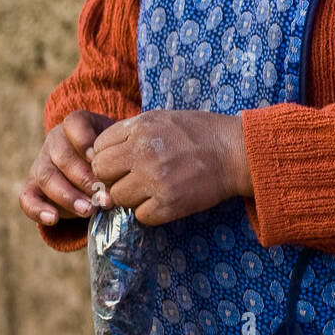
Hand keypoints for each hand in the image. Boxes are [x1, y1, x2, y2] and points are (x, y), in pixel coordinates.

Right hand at [19, 109, 117, 226]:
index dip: (85, 141)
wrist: (96, 168)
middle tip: (105, 198)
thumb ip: (117, 154)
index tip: (99, 159)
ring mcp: (41, 163)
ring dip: (68, 197)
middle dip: (85, 180)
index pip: (75, 124)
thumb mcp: (117, 146)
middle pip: (63, 158)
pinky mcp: (32, 186)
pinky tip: (53, 219)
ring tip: (88, 211)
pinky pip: (27, 198)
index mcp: (76, 124)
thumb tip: (123, 178)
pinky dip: (38, 210)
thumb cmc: (111, 155)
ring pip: (47, 178)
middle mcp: (55, 141)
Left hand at [89, 109, 251, 225]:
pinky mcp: (168, 204)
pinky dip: (150, 211)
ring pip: (118, 197)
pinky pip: (140, 216)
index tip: (122, 161)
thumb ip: (130, 132)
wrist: (236, 152)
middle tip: (132, 177)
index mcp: (140, 128)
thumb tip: (99, 152)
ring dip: (131, 196)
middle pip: (101, 173)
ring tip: (152, 188)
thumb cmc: (200, 133)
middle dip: (112, 177)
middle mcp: (143, 152)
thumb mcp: (162, 119)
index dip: (107, 156)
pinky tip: (165, 199)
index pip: (98, 148)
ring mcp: (155, 180)